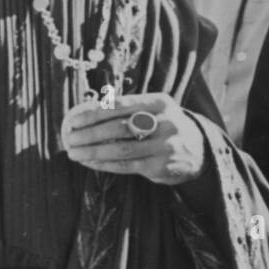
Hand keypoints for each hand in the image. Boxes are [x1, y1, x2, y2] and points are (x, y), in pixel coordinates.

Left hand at [61, 93, 205, 186]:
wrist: (198, 150)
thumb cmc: (164, 126)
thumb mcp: (155, 110)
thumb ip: (128, 109)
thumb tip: (85, 111)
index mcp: (160, 102)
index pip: (120, 105)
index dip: (93, 112)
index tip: (73, 118)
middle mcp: (164, 122)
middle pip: (119, 127)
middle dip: (89, 133)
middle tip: (69, 137)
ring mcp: (164, 146)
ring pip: (121, 149)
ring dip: (93, 152)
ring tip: (74, 152)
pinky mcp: (160, 167)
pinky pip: (126, 165)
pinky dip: (105, 164)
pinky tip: (90, 163)